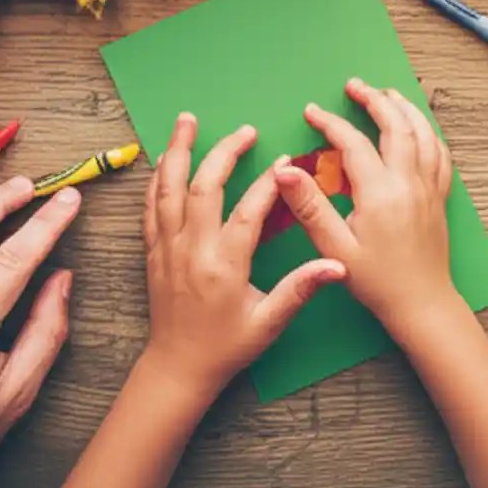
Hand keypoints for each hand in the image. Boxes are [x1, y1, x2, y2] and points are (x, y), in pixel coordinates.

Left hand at [140, 113, 345, 397]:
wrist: (179, 367)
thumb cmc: (227, 346)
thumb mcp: (269, 322)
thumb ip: (300, 289)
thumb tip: (336, 266)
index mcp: (223, 266)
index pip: (247, 212)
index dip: (268, 183)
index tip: (286, 161)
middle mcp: (192, 250)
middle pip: (203, 187)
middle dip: (224, 153)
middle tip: (244, 130)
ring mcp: (167, 248)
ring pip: (168, 189)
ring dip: (178, 151)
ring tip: (187, 120)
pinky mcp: (153, 252)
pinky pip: (150, 207)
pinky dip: (157, 179)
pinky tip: (164, 159)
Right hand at [274, 78, 456, 326]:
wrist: (422, 304)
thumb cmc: (376, 281)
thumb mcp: (334, 247)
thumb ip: (310, 206)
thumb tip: (285, 171)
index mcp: (380, 193)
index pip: (352, 143)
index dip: (330, 123)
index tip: (312, 111)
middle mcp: (409, 183)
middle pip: (396, 125)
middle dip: (374, 99)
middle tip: (354, 86)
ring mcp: (428, 188)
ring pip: (423, 133)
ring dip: (405, 108)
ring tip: (387, 94)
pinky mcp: (439, 198)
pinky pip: (440, 153)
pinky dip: (428, 132)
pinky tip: (419, 128)